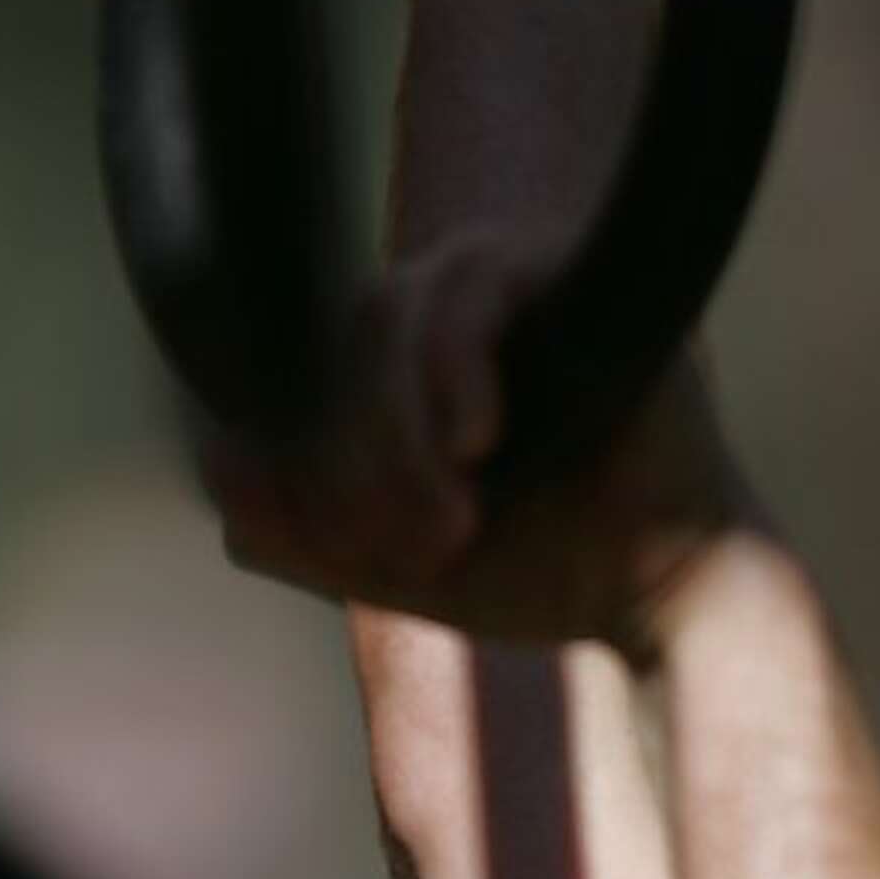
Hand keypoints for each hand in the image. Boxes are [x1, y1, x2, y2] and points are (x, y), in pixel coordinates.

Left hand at [199, 230, 741, 651]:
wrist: (663, 607)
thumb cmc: (544, 576)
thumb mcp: (390, 562)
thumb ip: (298, 526)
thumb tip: (216, 474)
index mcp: (410, 358)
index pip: (310, 363)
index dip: (301, 448)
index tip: (332, 541)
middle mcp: (459, 305)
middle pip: (345, 337)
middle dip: (355, 455)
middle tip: (401, 550)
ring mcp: (520, 280)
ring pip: (393, 309)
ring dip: (397, 428)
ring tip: (447, 524)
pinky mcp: (579, 271)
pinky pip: (477, 281)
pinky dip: (454, 365)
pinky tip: (478, 442)